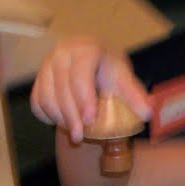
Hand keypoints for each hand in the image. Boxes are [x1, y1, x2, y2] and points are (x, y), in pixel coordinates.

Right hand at [31, 39, 152, 145]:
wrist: (92, 64)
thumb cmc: (108, 71)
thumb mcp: (123, 78)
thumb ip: (134, 94)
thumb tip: (147, 112)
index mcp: (86, 48)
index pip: (80, 71)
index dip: (84, 96)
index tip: (91, 119)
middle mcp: (62, 53)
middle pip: (61, 86)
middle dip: (71, 115)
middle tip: (81, 136)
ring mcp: (46, 65)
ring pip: (46, 95)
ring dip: (59, 118)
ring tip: (74, 133)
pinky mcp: (38, 79)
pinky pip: (37, 101)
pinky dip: (48, 116)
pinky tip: (63, 124)